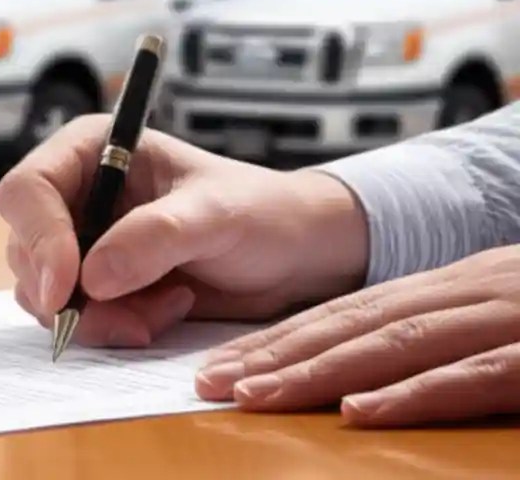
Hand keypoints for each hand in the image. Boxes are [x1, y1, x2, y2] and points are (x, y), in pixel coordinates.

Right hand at [0, 115, 368, 347]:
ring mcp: (82, 241)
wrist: (295, 256)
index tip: (65, 289)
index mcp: (94, 150)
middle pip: (26, 248)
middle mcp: (77, 193)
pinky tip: (164, 312)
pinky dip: (114, 328)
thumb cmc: (261, 212)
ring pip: (44, 291)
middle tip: (133, 316)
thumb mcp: (216, 215)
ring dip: (99, 317)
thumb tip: (92, 277)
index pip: (29, 189)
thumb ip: (154, 237)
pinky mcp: (96, 285)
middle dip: (72, 293)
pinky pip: (74, 318)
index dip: (39, 239)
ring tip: (165, 307)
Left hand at [197, 244, 519, 426]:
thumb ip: (447, 335)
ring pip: (394, 343)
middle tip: (209, 381)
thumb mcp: (507, 313)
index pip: (348, 311)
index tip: (222, 363)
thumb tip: (372, 370)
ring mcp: (502, 320)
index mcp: (453, 287)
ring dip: (317, 371)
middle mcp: (467, 294)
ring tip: (254, 394)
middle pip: (353, 323)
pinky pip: (469, 377)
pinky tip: (356, 411)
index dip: (281, 337)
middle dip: (275, 352)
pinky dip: (408, 395)